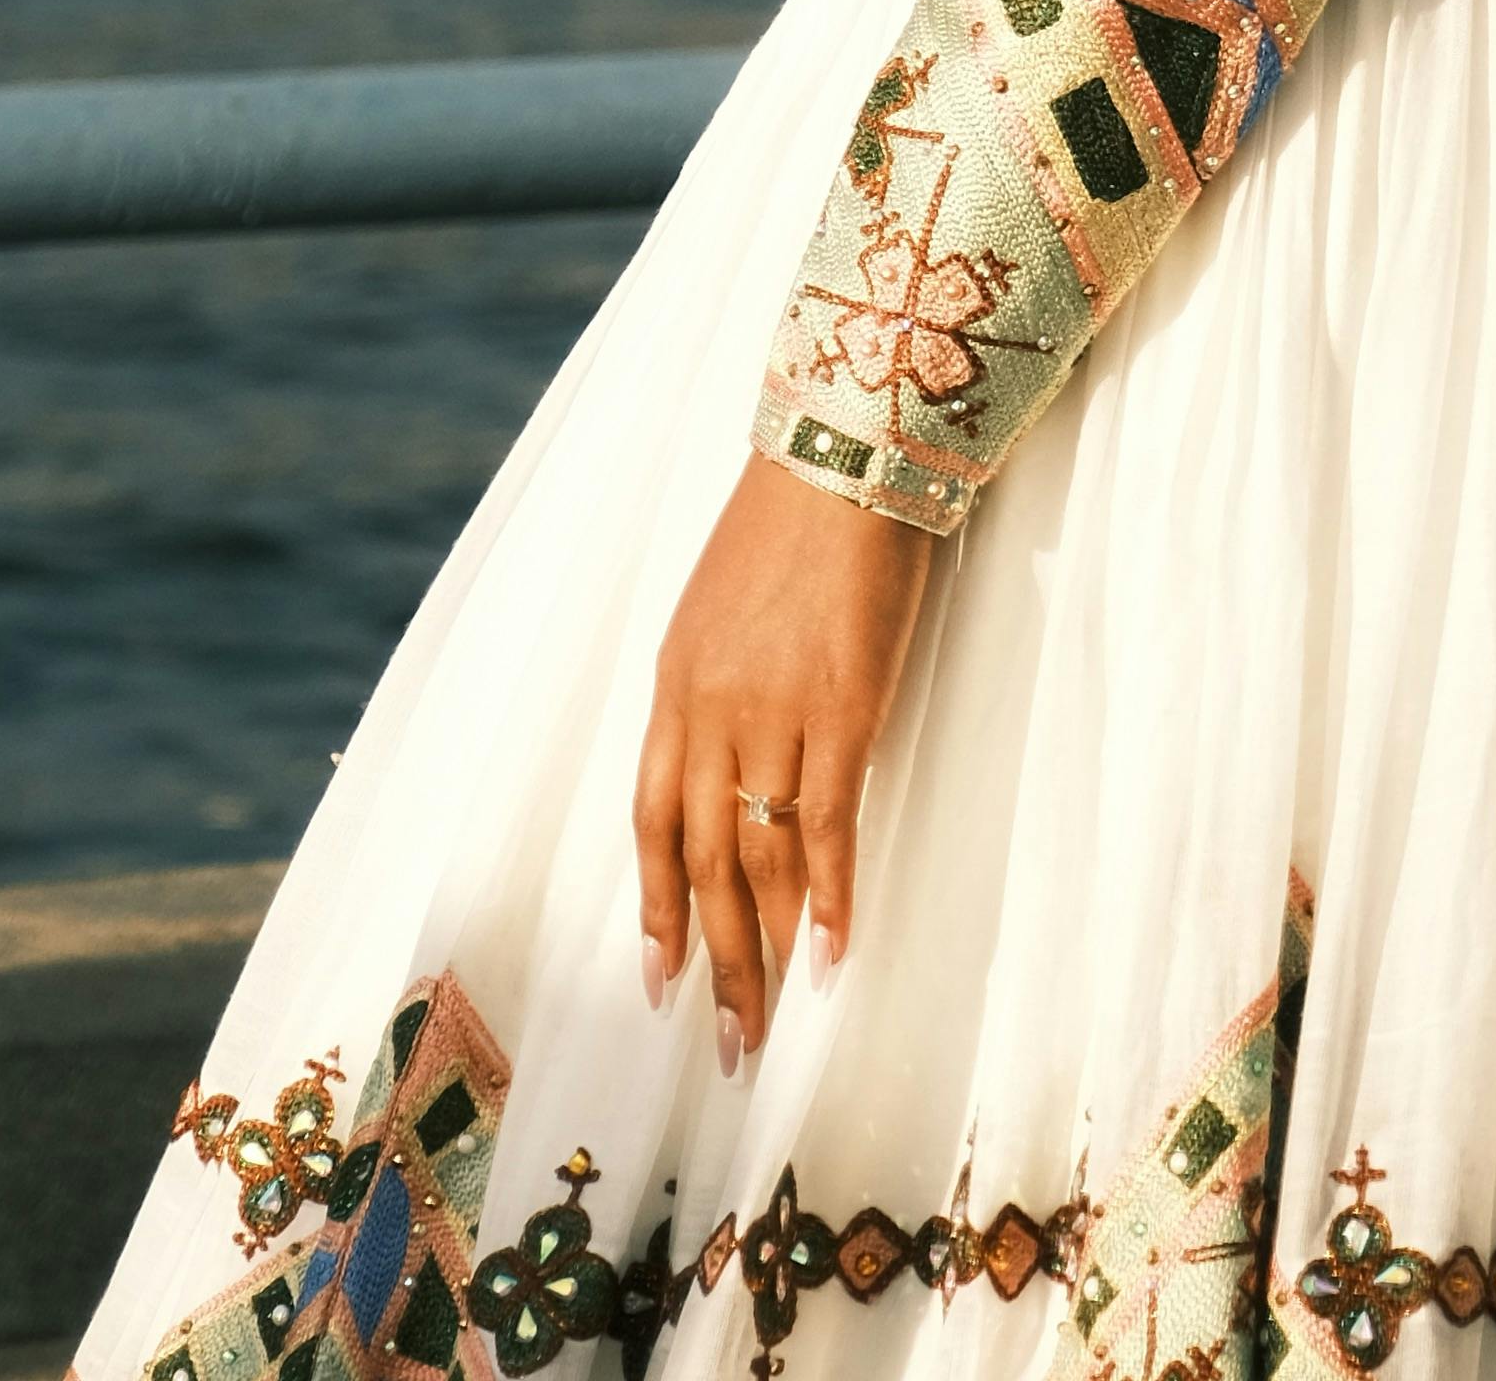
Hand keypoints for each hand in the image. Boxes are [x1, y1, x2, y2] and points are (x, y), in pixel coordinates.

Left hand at [632, 454, 932, 1064]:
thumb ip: (715, 689)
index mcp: (674, 689)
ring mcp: (774, 716)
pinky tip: (835, 955)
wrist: (843, 453)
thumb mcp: (718, 610)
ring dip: (768, 951)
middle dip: (712, 962)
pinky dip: (830, 898)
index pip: (653, 824)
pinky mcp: (840, 711)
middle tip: (727, 1042)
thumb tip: (733, 764)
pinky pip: (827, 827)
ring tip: (774, 1021)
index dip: (658, 909)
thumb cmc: (788, 524)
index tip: (661, 981)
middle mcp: (710, 714)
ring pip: (761, 860)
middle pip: (703, 864)